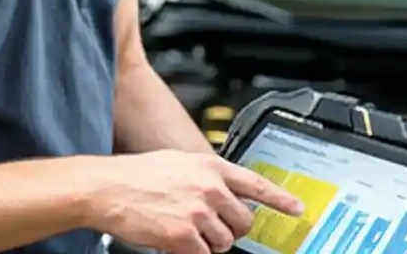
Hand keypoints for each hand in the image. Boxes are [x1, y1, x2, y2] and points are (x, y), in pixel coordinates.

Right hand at [87, 151, 304, 253]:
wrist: (109, 187)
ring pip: (225, 242)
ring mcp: (198, 213)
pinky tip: (179, 242)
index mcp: (211, 167)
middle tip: (214, 228)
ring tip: (188, 231)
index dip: (280, 199)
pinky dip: (194, 253)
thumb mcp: (181, 162)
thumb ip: (207, 175)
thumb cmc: (139, 174)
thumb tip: (225, 190)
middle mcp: (210, 188)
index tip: (297, 208)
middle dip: (233, 229)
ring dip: (210, 243)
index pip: (256, 184)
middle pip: (244, 221)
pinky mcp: (183, 236)